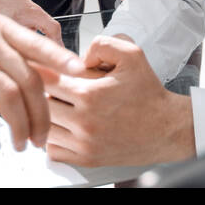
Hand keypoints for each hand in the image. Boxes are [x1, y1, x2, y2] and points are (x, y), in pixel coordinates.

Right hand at [0, 5, 85, 151]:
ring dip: (19, 126)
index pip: (38, 46)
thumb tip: (42, 78)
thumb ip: (6, 53)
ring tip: (20, 144)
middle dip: (41, 114)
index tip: (80, 79)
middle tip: (42, 138)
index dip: (61, 64)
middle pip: (28, 79)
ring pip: (7, 96)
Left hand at [35, 35, 193, 167]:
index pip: (46, 80)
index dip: (40, 70)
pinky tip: (64, 126)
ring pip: (45, 128)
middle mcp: (84, 122)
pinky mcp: (87, 159)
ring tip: (60, 105)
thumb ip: (102, 45)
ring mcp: (84, 143)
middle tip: (52, 85)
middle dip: (44, 92)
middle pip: (42, 104)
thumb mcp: (132, 55)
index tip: (37, 66)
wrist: (167, 128)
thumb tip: (77, 57)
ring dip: (47, 115)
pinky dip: (53, 137)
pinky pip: (54, 150)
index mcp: (90, 94)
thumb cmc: (149, 93)